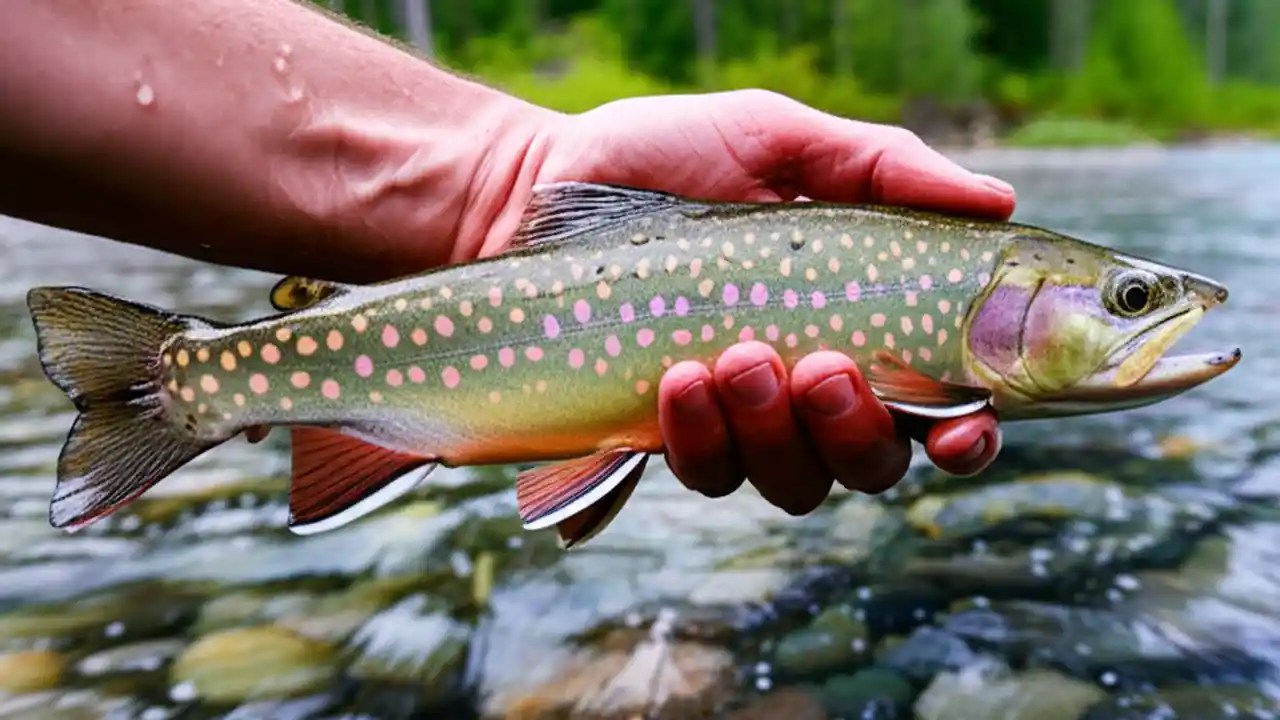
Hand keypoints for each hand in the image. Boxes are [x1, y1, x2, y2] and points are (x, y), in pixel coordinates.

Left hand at [493, 90, 1010, 513]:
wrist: (529, 190)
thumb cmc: (658, 156)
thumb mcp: (772, 138)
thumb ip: (880, 166)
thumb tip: (995, 200)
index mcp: (855, 320)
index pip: (938, 401)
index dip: (965, 433)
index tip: (963, 429)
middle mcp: (805, 388)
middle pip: (872, 463)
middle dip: (858, 430)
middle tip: (821, 365)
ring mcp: (737, 421)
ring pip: (795, 480)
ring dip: (777, 431)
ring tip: (734, 356)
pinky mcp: (667, 438)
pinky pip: (707, 474)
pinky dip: (701, 437)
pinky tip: (678, 379)